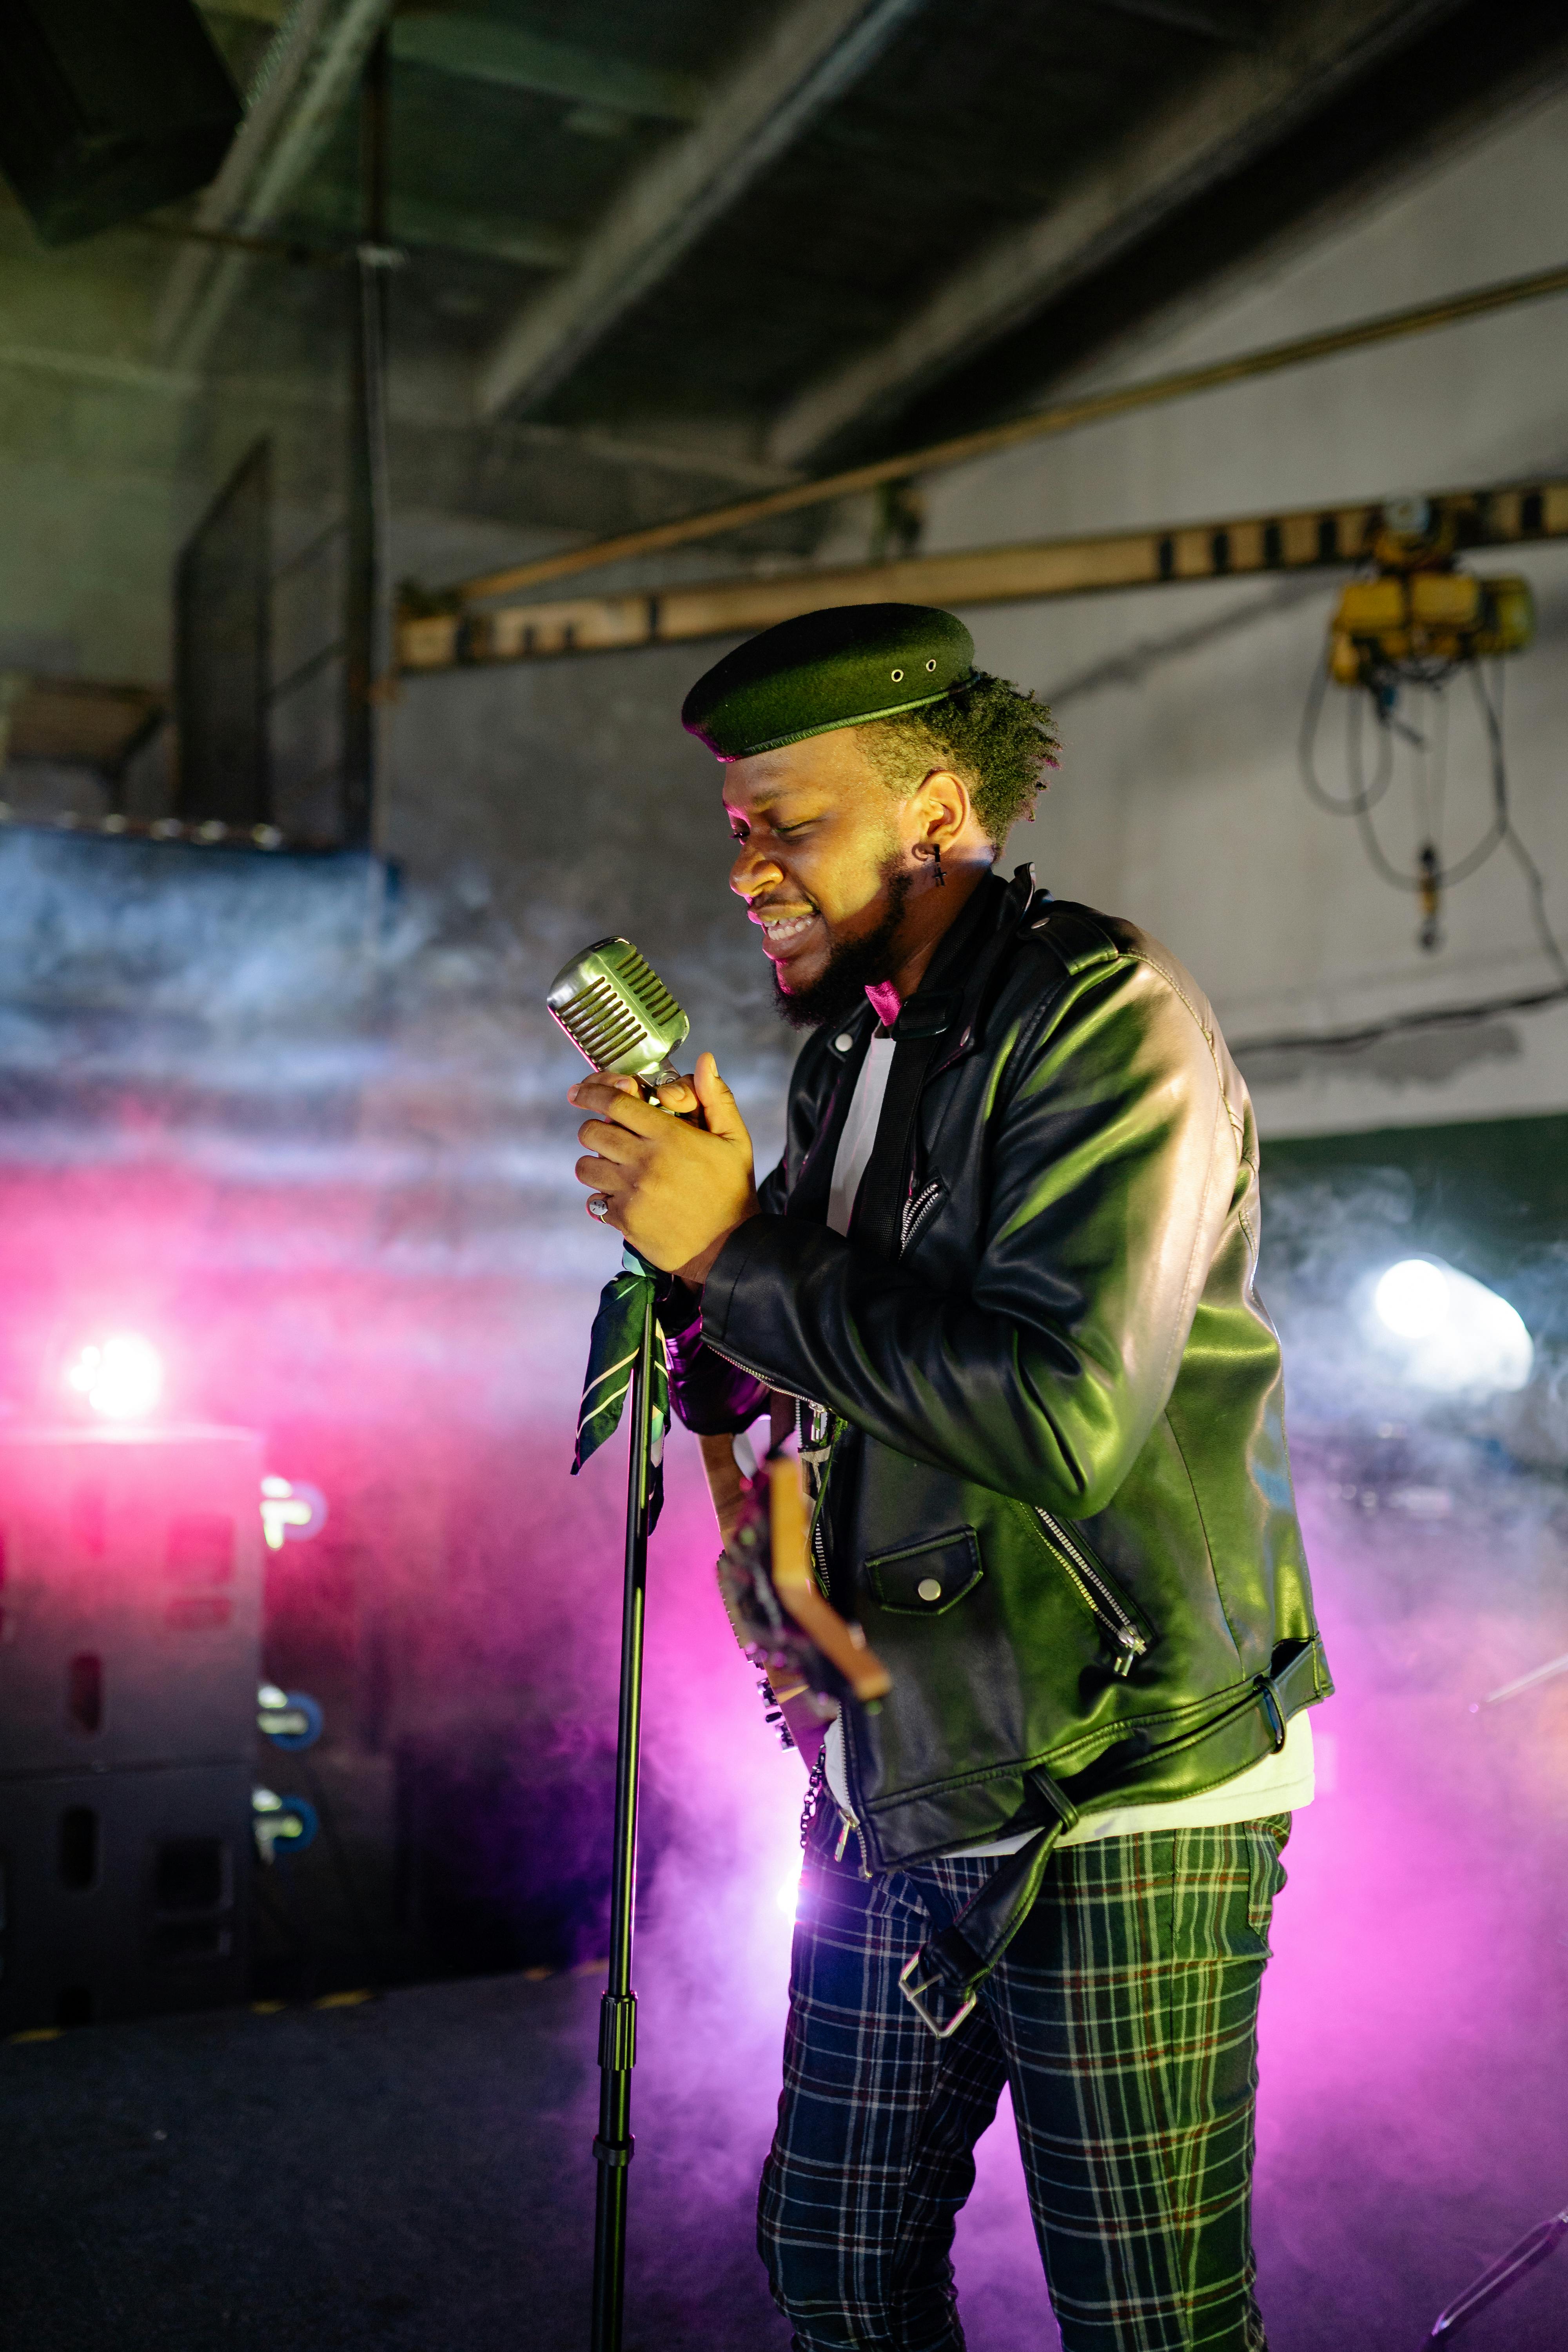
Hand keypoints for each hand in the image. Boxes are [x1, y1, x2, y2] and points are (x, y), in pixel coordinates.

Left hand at [570, 1050, 758, 1280]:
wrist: (729, 1247)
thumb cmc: (732, 1189)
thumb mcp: (734, 1139)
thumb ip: (716, 1097)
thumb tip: (705, 1059)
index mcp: (669, 1136)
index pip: (615, 1103)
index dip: (591, 1092)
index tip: (579, 1091)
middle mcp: (645, 1161)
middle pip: (591, 1132)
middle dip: (595, 1129)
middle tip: (608, 1135)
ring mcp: (632, 1192)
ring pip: (586, 1166)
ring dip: (595, 1163)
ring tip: (614, 1168)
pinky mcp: (624, 1219)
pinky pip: (595, 1200)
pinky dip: (604, 1197)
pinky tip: (625, 1198)